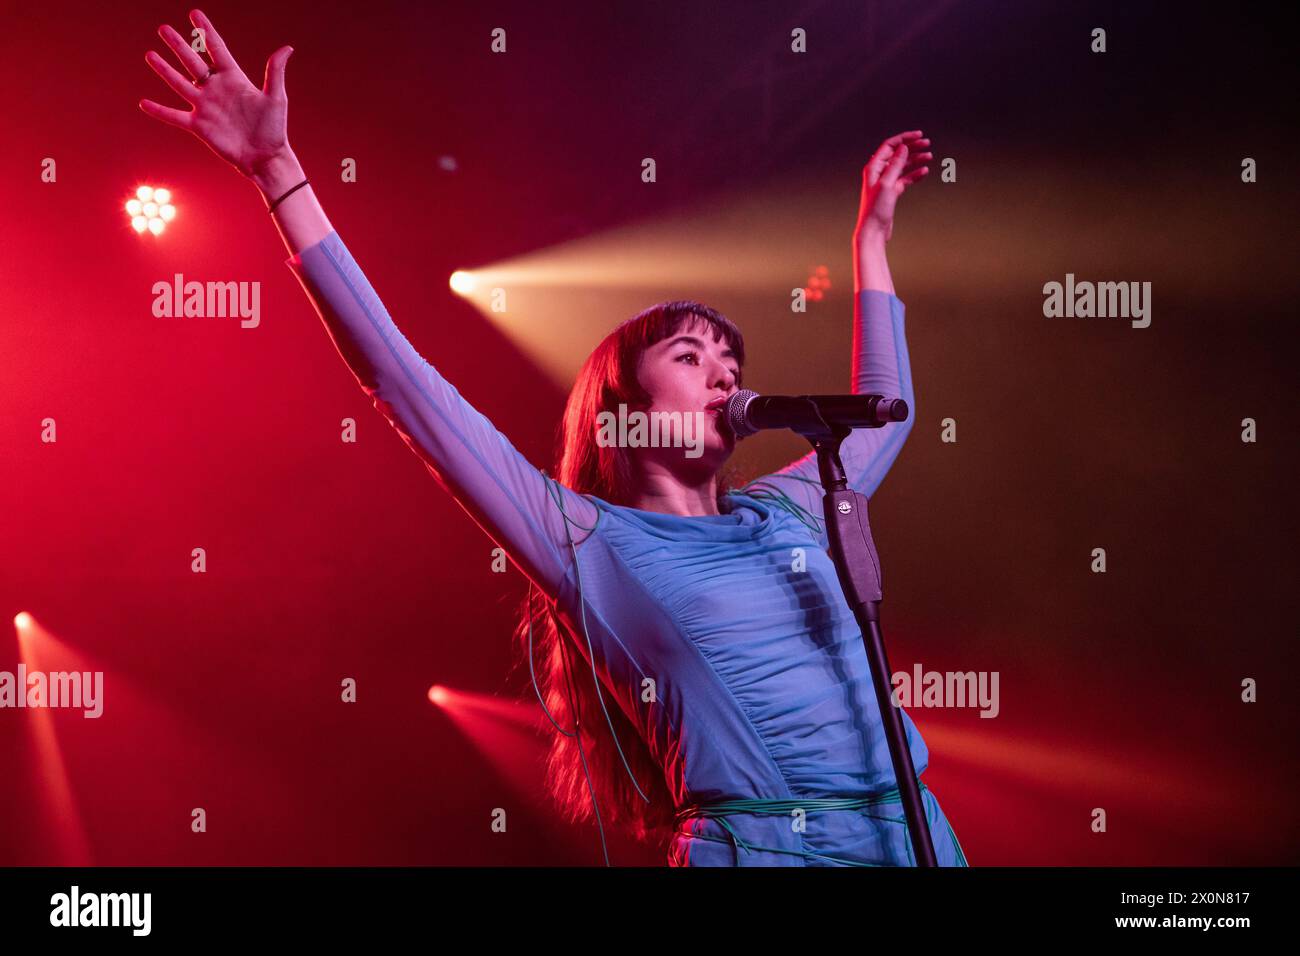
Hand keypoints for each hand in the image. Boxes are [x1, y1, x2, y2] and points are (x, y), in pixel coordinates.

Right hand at [139, 9, 294, 188]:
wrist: (265, 157)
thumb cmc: (274, 128)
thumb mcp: (276, 98)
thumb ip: (275, 72)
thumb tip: (287, 48)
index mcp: (234, 79)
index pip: (216, 49)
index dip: (206, 31)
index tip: (194, 14)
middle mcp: (216, 89)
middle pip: (193, 62)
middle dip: (179, 45)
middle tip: (163, 28)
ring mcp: (205, 106)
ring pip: (179, 83)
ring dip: (164, 70)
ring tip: (150, 54)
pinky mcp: (199, 126)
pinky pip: (175, 116)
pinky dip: (159, 110)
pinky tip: (143, 103)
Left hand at [854, 130, 931, 243]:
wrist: (874, 231)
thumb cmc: (876, 210)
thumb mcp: (887, 184)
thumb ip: (895, 165)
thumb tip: (903, 148)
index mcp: (873, 167)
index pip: (889, 146)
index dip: (904, 139)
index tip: (919, 135)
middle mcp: (878, 172)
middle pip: (897, 154)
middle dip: (912, 148)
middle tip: (927, 144)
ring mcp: (886, 182)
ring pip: (903, 166)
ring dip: (915, 160)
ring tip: (929, 156)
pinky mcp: (892, 192)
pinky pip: (905, 179)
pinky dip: (914, 174)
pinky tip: (924, 171)